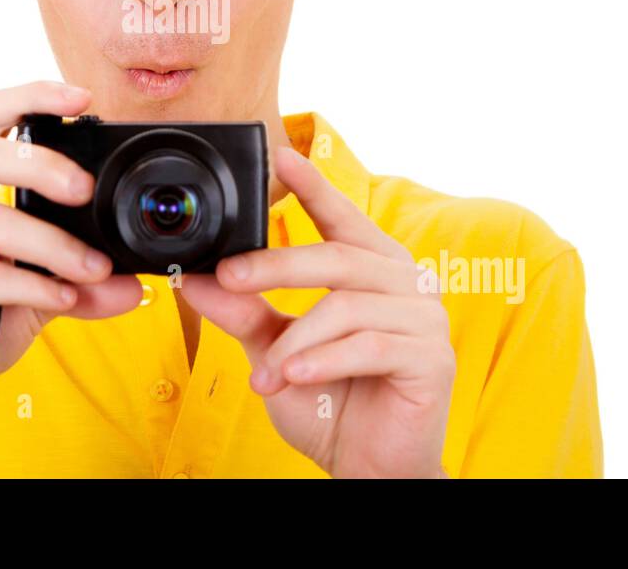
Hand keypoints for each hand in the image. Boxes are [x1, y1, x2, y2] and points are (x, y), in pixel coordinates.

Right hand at [0, 81, 142, 459]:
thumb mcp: (30, 297)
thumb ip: (76, 282)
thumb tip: (134, 284)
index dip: (31, 98)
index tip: (82, 98)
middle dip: (42, 164)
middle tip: (87, 189)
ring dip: (55, 245)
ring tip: (95, 269)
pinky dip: (34, 286)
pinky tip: (63, 298)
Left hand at [180, 144, 454, 477]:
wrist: (369, 472)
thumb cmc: (330, 404)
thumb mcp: (276, 351)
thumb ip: (244, 312)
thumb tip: (194, 278)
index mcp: (373, 270)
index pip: (342, 217)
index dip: (313, 185)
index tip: (280, 154)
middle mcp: (406, 283)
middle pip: (337, 256)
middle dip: (276, 265)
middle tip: (226, 278)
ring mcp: (426, 319)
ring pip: (346, 306)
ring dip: (295, 341)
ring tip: (262, 376)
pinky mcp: (433, 359)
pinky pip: (369, 346)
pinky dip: (323, 360)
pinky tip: (294, 377)